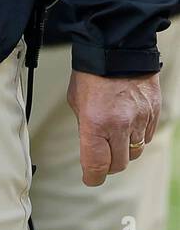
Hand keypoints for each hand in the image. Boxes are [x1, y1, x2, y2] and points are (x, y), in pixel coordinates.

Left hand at [66, 70, 160, 185]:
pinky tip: (127, 126)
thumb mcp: (76, 101)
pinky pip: (146, 136)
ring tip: (114, 139)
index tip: (90, 179)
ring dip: (124, 151)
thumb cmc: (92, 73)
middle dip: (108, 166)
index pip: (96, 164)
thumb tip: (91, 144)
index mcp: (95, 123)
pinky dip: (137, 137)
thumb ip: (85, 125)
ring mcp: (139, 121)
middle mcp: (120, 126)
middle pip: (118, 164)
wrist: (117, 50)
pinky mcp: (153, 114)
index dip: (92, 177)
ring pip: (135, 152)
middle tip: (101, 161)